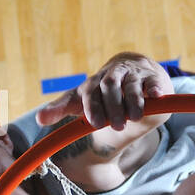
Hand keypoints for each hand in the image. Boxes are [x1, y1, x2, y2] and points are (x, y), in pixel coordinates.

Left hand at [35, 53, 173, 130]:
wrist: (132, 69)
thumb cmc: (102, 91)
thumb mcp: (80, 99)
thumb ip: (60, 108)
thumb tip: (38, 119)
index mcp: (93, 84)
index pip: (89, 93)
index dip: (91, 107)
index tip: (93, 123)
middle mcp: (112, 77)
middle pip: (110, 88)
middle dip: (112, 107)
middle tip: (115, 126)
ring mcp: (132, 75)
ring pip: (131, 85)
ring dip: (133, 100)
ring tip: (133, 117)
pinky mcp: (152, 77)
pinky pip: (153, 81)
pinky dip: (155, 88)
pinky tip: (156, 96)